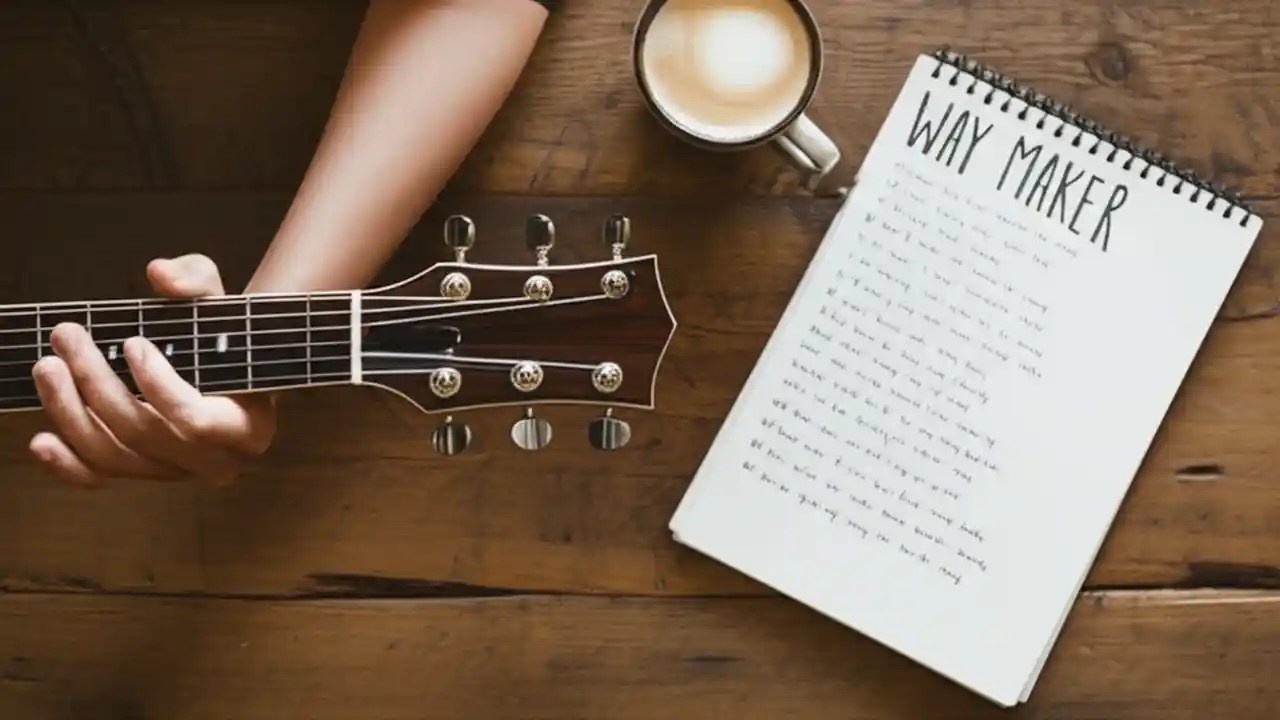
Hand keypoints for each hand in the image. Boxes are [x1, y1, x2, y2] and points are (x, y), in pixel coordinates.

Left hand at [29, 255, 276, 487]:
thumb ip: (197, 281)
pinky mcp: (144, 473)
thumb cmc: (224, 338)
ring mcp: (176, 473)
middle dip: (97, 384)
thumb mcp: (220, 302)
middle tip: (67, 336)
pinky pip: (101, 479)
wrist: (224, 374)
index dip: (157, 385)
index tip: (132, 342)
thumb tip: (159, 274)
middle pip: (144, 433)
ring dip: (70, 412)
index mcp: (249, 428)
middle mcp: (215, 463)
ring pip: (114, 455)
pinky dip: (67, 465)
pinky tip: (42, 440)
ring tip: (47, 366)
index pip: (195, 421)